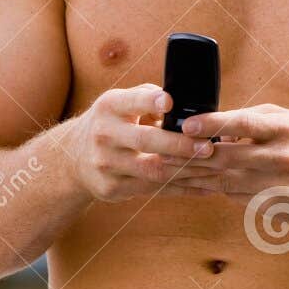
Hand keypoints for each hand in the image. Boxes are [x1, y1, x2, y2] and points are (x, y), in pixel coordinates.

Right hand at [63, 84, 221, 203]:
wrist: (72, 158)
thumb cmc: (111, 123)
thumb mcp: (120, 103)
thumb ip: (149, 98)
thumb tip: (188, 102)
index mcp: (109, 107)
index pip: (130, 102)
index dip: (149, 101)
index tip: (170, 101)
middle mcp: (104, 135)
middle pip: (145, 141)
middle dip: (179, 145)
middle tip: (208, 147)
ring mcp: (106, 165)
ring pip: (152, 172)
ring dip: (188, 171)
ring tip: (216, 167)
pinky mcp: (111, 188)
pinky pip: (153, 190)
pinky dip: (182, 189)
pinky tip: (205, 187)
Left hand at [174, 103, 288, 214]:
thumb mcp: (288, 121)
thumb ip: (251, 120)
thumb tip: (212, 127)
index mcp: (286, 130)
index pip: (244, 124)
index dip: (212, 124)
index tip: (185, 125)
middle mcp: (282, 158)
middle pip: (228, 157)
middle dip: (191, 155)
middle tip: (160, 151)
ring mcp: (277, 186)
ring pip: (225, 181)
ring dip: (193, 175)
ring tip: (165, 169)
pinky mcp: (272, 206)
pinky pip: (234, 196)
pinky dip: (213, 189)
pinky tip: (190, 184)